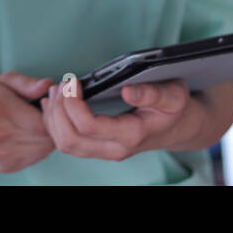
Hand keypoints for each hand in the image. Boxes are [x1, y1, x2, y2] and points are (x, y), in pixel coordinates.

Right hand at [0, 72, 54, 172]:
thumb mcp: (2, 81)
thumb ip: (27, 83)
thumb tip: (48, 85)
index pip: (42, 123)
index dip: (53, 114)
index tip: (48, 104)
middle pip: (45, 139)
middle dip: (52, 126)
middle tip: (45, 113)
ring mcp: (1, 156)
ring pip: (42, 151)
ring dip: (46, 138)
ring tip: (36, 123)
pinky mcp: (4, 167)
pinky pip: (33, 159)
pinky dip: (37, 147)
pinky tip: (28, 135)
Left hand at [41, 77, 225, 160]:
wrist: (179, 127)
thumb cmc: (175, 107)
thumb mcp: (174, 95)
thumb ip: (153, 93)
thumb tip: (127, 90)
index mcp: (131, 135)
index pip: (87, 127)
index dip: (72, 103)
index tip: (73, 81)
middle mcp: (115, 149)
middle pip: (69, 140)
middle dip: (58, 110)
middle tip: (61, 84)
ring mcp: (105, 151)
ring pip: (65, 144)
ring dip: (53, 116)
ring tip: (57, 90)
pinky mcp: (98, 148)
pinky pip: (67, 142)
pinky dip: (55, 122)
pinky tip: (57, 103)